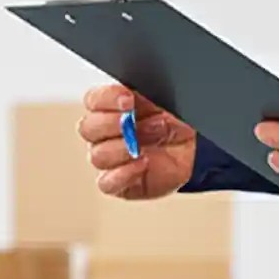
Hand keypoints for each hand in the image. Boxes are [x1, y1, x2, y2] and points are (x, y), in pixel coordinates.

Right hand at [78, 84, 196, 198]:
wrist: (190, 151)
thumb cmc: (173, 124)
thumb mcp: (167, 102)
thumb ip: (148, 97)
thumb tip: (139, 94)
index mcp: (110, 108)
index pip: (94, 100)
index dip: (106, 98)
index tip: (128, 99)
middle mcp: (104, 134)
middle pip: (88, 128)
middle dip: (109, 124)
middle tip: (130, 122)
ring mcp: (108, 159)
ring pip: (97, 155)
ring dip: (122, 149)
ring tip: (143, 146)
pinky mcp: (116, 183)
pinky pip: (106, 182)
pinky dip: (123, 174)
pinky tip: (142, 165)